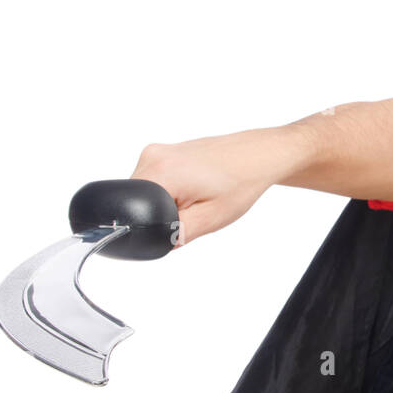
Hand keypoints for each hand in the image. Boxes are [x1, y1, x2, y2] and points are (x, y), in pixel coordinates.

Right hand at [130, 133, 271, 247]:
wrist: (258, 155)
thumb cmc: (241, 182)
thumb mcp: (210, 218)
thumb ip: (177, 234)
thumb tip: (155, 242)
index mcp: (160, 172)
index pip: (134, 210)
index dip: (154, 224)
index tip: (181, 220)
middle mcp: (152, 157)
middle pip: (138, 201)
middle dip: (160, 213)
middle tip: (193, 207)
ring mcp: (156, 151)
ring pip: (146, 191)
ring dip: (167, 201)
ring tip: (197, 194)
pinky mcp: (164, 151)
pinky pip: (156, 179)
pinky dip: (171, 189)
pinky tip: (195, 186)